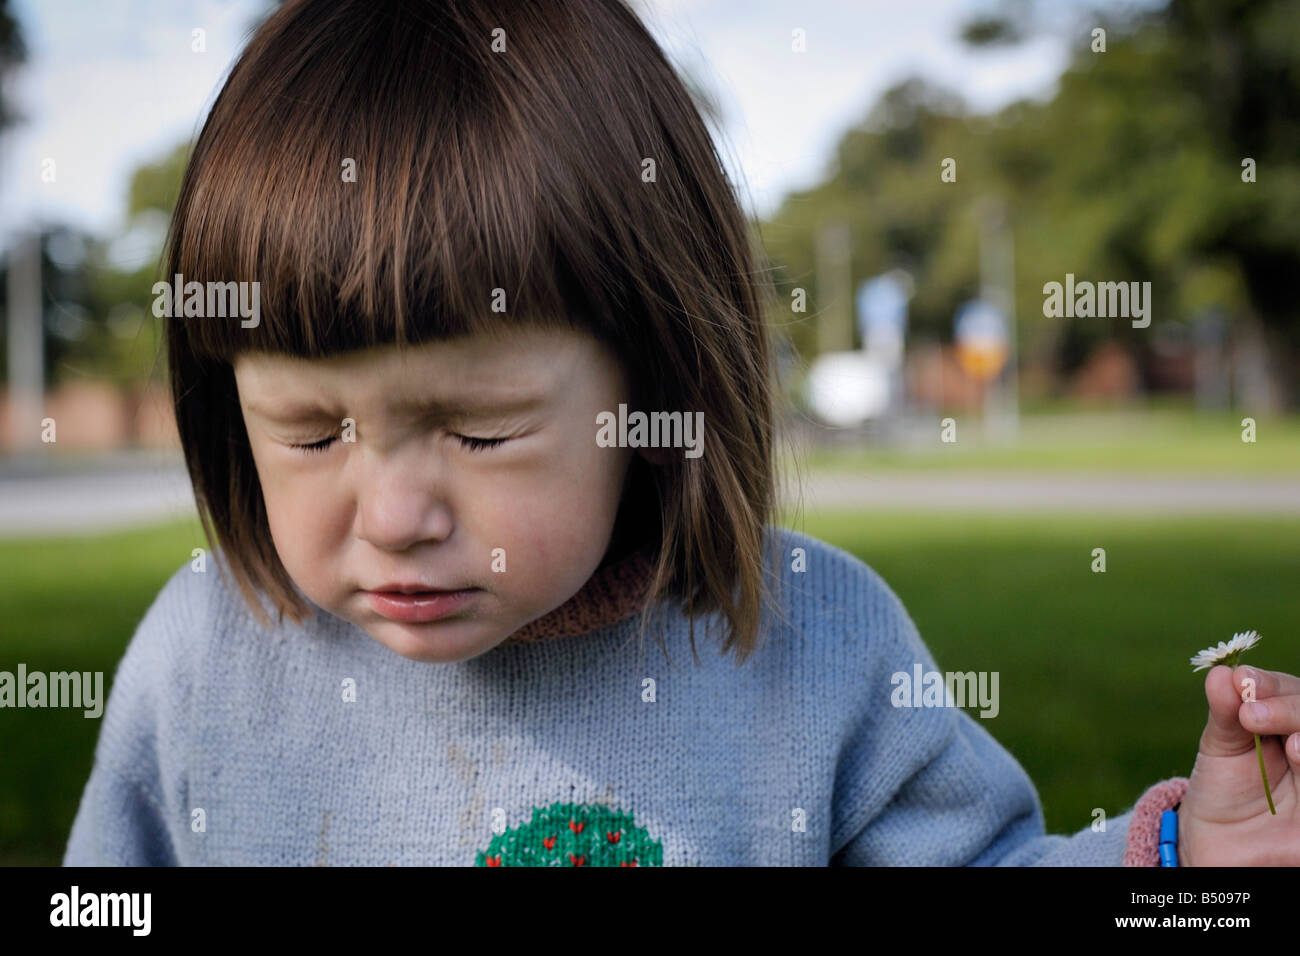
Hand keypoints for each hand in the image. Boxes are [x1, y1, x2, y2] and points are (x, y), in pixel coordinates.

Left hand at [1178, 665, 1299, 864]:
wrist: (1217, 840)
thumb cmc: (1225, 786)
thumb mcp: (1221, 746)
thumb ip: (1225, 712)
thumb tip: (1222, 673)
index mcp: (1289, 722)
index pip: (1292, 693)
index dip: (1272, 684)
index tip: (1244, 680)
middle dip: (1288, 709)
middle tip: (1251, 714)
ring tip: (1288, 742)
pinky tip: (1299, 751)